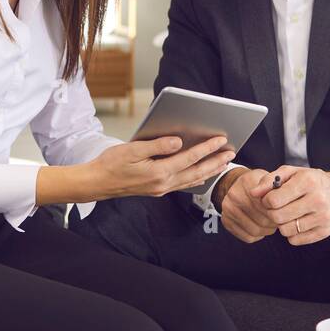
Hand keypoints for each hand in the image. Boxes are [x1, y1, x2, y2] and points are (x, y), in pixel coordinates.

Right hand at [92, 136, 233, 197]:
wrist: (97, 183)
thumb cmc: (111, 163)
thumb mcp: (133, 149)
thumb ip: (158, 145)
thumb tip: (179, 141)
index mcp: (159, 172)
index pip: (190, 158)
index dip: (207, 148)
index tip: (221, 140)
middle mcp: (163, 184)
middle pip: (197, 172)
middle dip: (216, 162)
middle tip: (232, 152)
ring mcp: (161, 189)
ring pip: (192, 180)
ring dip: (210, 171)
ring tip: (223, 162)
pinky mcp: (158, 190)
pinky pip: (183, 184)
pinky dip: (196, 179)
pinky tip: (202, 175)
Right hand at [215, 167, 279, 243]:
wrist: (238, 186)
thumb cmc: (258, 184)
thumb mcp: (269, 178)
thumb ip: (276, 187)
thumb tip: (283, 201)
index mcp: (247, 182)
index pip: (267, 205)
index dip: (277, 211)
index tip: (283, 212)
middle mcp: (234, 195)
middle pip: (262, 220)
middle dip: (274, 223)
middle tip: (280, 221)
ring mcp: (228, 209)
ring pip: (255, 231)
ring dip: (267, 231)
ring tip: (271, 225)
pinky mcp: (226, 221)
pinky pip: (248, 237)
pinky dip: (258, 236)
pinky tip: (261, 228)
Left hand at [248, 165, 329, 245]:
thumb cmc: (310, 180)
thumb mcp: (291, 172)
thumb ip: (269, 180)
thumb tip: (253, 193)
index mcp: (307, 182)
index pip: (273, 200)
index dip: (266, 201)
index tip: (270, 199)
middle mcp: (317, 200)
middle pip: (278, 217)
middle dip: (271, 213)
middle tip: (275, 208)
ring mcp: (322, 218)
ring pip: (285, 231)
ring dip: (281, 224)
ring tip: (286, 214)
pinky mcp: (324, 232)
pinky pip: (295, 240)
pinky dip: (291, 233)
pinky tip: (296, 222)